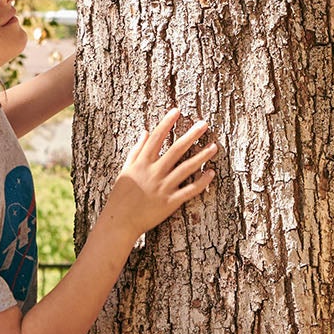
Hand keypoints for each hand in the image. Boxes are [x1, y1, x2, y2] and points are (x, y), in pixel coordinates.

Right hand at [104, 112, 216, 235]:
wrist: (120, 221)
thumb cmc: (121, 195)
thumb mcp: (126, 169)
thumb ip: (137, 150)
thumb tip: (146, 132)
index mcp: (142, 163)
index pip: (156, 138)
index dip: (167, 123)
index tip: (177, 111)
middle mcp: (154, 172)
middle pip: (176, 150)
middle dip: (191, 136)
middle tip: (204, 124)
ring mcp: (163, 187)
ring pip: (186, 168)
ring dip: (201, 156)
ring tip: (214, 146)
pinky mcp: (170, 202)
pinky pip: (189, 190)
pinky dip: (201, 182)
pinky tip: (211, 173)